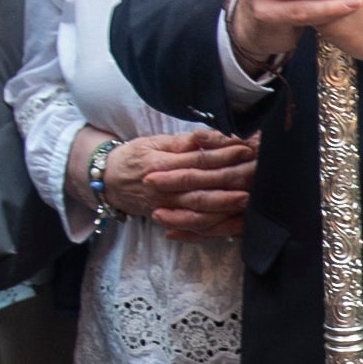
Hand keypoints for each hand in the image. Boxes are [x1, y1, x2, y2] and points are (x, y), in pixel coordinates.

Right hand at [125, 129, 256, 239]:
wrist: (106, 182)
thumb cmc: (133, 157)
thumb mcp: (153, 142)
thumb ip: (183, 143)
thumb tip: (210, 136)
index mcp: (161, 164)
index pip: (197, 160)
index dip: (223, 155)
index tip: (246, 148)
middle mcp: (164, 189)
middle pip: (202, 187)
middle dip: (231, 180)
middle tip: (257, 172)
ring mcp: (166, 207)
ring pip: (199, 210)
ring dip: (225, 205)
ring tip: (248, 198)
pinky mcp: (169, 220)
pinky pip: (194, 227)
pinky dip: (214, 227)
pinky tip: (235, 224)